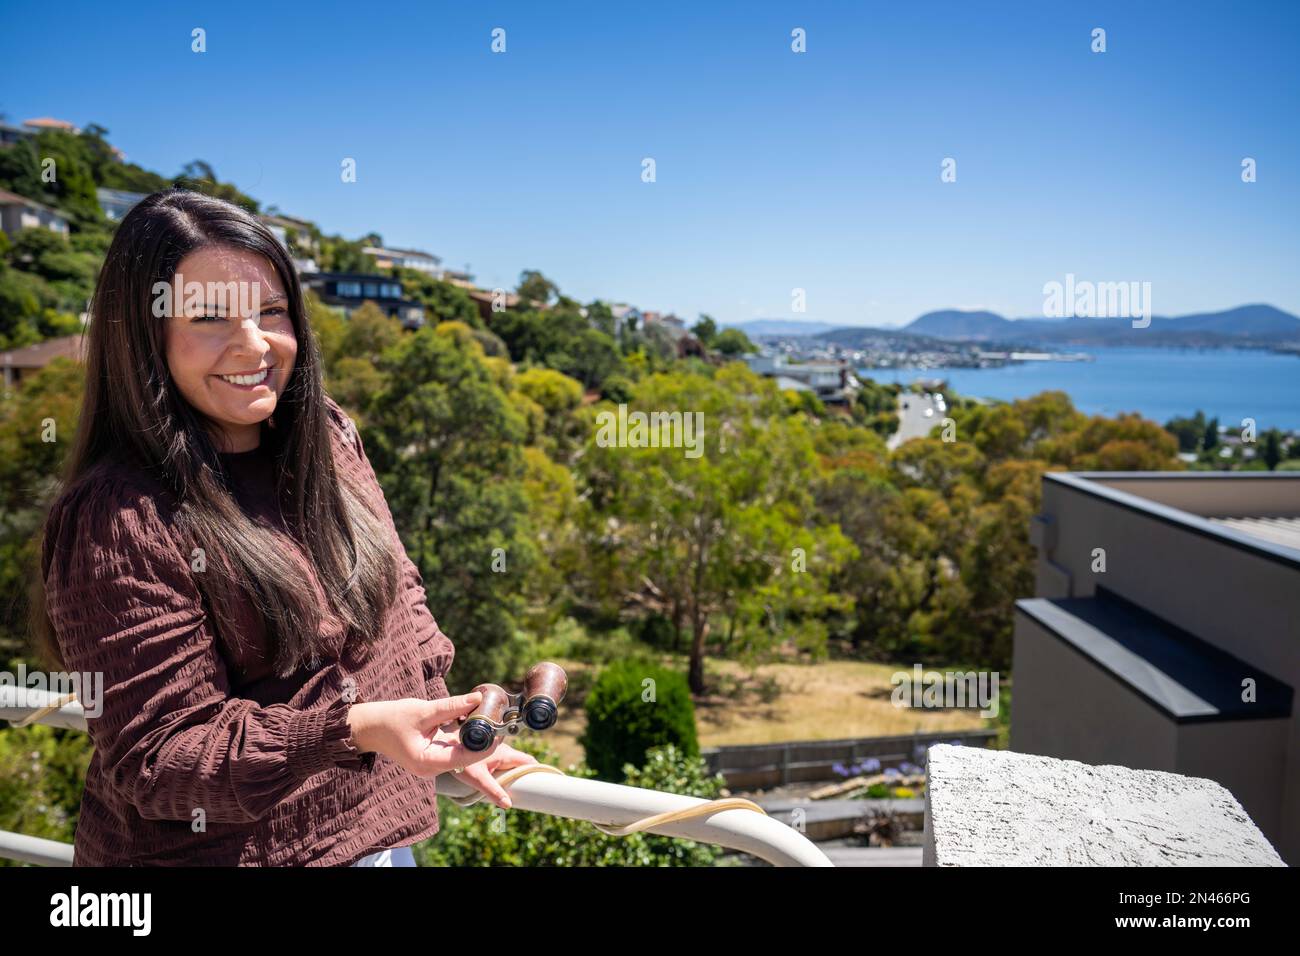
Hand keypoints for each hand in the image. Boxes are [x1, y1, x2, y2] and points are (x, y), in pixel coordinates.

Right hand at [347, 693, 501, 779]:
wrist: (371, 727)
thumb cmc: (392, 719)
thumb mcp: (423, 710)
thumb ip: (451, 707)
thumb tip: (477, 699)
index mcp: (427, 762)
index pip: (463, 758)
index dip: (483, 746)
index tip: (498, 732)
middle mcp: (431, 768)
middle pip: (465, 759)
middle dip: (483, 743)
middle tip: (499, 724)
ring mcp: (432, 765)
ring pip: (462, 754)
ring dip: (475, 739)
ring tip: (491, 721)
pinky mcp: (433, 757)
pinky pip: (454, 749)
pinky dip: (464, 737)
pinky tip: (474, 722)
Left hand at [452, 742, 539, 809]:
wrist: (445, 748)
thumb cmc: (460, 761)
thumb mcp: (478, 779)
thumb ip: (493, 791)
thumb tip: (507, 805)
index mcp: (505, 753)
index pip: (528, 761)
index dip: (538, 770)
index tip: (548, 779)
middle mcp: (503, 750)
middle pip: (521, 762)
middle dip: (527, 774)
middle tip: (532, 789)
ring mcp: (496, 751)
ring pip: (511, 763)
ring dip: (515, 773)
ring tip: (519, 788)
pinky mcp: (489, 753)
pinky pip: (503, 763)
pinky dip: (506, 771)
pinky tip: (502, 781)